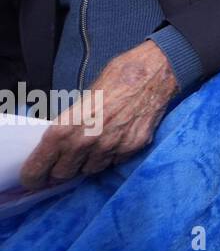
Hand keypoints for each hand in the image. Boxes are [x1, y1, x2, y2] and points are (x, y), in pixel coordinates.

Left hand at [20, 41, 177, 188]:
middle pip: (64, 172)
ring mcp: (112, 147)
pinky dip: (112, 155)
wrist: (155, 71)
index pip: (41, 162)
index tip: (33, 179)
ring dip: (89, 162)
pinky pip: (115, 162)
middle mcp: (88, 141)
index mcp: (68, 126)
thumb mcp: (84, 98)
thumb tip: (61, 142)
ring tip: (96, 144)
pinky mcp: (133, 148)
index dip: (34, 174)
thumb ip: (71, 123)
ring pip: (90, 170)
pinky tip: (117, 138)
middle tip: (66, 160)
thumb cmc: (118, 76)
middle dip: (63, 168)